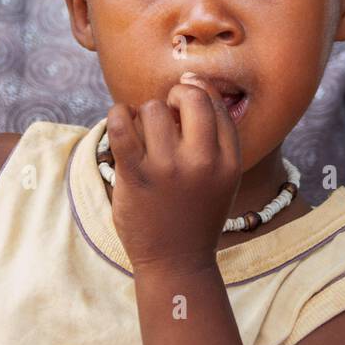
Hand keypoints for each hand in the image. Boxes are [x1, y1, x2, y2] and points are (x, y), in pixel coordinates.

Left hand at [106, 76, 243, 273]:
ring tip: (143, 133)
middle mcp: (202, 162)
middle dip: (174, 95)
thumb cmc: (196, 212)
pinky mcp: (135, 177)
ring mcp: (167, 170)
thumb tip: (190, 82)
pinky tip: (120, 121)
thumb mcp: (223, 176)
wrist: (176, 262)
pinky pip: (120, 126)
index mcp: (228, 161)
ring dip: (143, 115)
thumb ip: (215, 135)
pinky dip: (117, 115)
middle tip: (166, 112)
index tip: (184, 101)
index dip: (198, 93)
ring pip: (152, 109)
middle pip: (189, 97)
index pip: (216, 103)